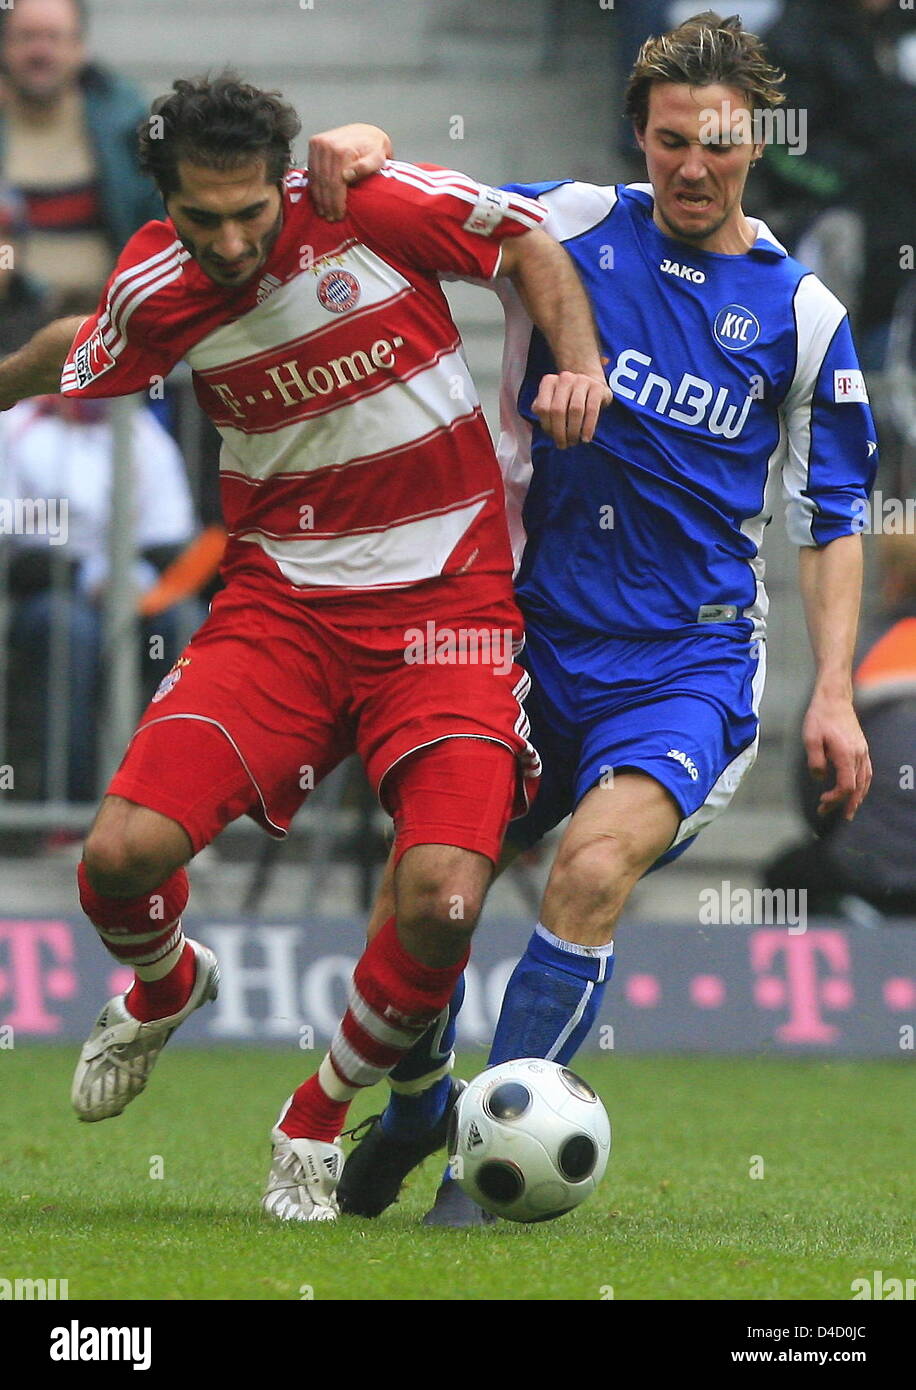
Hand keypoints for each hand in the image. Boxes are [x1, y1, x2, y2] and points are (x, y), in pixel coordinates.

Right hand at [307, 123, 391, 219]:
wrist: (367, 133)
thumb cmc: (374, 148)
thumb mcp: (377, 158)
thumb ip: (365, 167)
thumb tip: (347, 176)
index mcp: (341, 149)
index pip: (335, 181)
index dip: (336, 201)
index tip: (339, 215)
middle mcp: (326, 144)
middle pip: (324, 181)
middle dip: (327, 203)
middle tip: (331, 218)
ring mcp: (318, 144)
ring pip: (315, 178)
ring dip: (319, 198)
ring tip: (324, 212)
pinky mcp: (314, 145)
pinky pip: (312, 171)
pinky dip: (315, 187)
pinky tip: (319, 200)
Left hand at [532, 371, 612, 448]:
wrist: (592, 385)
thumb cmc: (567, 399)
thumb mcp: (551, 402)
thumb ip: (542, 411)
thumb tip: (539, 428)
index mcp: (549, 381)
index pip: (542, 408)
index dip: (546, 426)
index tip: (552, 437)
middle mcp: (564, 378)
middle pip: (557, 410)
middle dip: (560, 432)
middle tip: (563, 445)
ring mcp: (582, 380)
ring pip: (575, 410)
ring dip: (573, 431)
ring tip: (574, 442)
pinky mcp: (598, 388)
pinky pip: (592, 410)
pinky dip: (588, 427)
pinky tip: (586, 439)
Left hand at [802, 693, 871, 820]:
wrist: (834, 699)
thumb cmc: (820, 717)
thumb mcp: (810, 738)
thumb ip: (815, 761)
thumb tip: (820, 778)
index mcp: (846, 754)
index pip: (846, 786)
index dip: (835, 798)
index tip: (821, 801)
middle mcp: (858, 755)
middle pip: (857, 787)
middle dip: (844, 803)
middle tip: (827, 813)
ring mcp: (862, 751)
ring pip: (865, 781)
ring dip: (857, 798)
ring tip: (849, 811)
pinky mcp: (862, 748)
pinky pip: (867, 772)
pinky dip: (862, 785)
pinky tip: (857, 791)